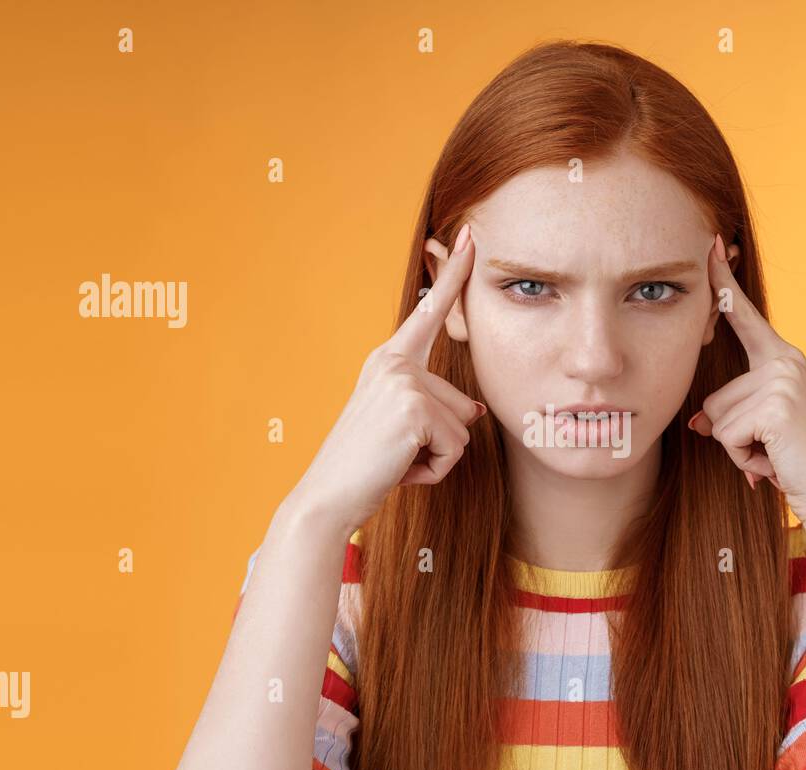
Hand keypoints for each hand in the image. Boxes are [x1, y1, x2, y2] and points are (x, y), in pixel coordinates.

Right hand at [285, 223, 486, 535]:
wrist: (328, 496)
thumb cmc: (365, 467)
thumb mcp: (402, 429)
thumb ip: (435, 409)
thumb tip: (476, 410)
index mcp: (388, 360)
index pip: (428, 311)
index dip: (453, 275)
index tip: (470, 238)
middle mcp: (394, 362)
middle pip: (463, 403)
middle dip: (441, 441)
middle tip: (395, 452)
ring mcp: (403, 381)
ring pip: (462, 427)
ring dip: (436, 457)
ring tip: (396, 461)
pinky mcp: (414, 407)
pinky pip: (456, 447)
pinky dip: (434, 470)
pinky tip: (400, 470)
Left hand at [688, 234, 805, 524]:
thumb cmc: (800, 466)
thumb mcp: (761, 433)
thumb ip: (732, 415)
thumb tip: (698, 423)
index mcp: (784, 361)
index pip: (745, 317)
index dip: (723, 283)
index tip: (711, 245)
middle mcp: (785, 363)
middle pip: (714, 396)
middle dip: (732, 434)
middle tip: (773, 449)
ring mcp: (781, 380)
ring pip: (717, 419)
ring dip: (738, 449)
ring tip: (775, 456)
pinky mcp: (775, 405)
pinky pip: (726, 435)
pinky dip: (742, 458)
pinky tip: (773, 462)